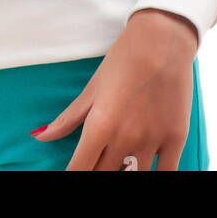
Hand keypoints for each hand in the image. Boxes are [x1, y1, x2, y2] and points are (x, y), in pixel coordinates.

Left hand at [30, 9, 198, 170]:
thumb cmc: (124, 59)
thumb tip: (39, 136)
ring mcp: (153, 140)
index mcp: (100, 125)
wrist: (163, 38)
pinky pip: (167, 175)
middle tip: (95, 162)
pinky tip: (144, 169)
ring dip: (123, 174)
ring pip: (133, 179)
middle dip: (95, 173)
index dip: (72, 177)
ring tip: (119, 164)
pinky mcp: (176, 139)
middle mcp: (125, 137)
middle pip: (103, 176)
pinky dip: (155, 177)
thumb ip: (67, 118)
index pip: (79, 170)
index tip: (72, 174)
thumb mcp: (92, 87)